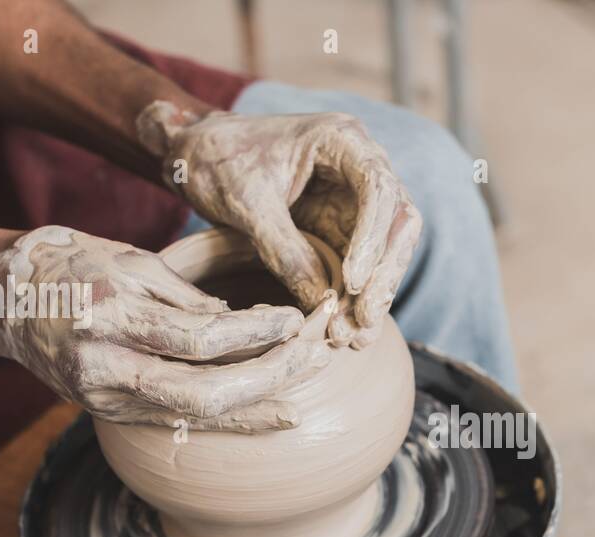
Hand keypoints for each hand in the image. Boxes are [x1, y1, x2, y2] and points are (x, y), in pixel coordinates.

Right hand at [0, 226, 329, 429]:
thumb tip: (244, 324)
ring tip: (307, 386)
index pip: (202, 336)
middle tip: (316, 353)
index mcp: (111, 315)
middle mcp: (105, 365)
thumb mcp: (129, 260)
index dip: (258, 332)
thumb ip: (186, 295)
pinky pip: (181, 421)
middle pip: (206, 390)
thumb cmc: (71, 265)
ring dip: (260, 403)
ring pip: (197, 415)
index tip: (298, 318)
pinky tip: (275, 414)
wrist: (1, 299)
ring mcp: (105, 397)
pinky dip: (231, 418)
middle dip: (270, 376)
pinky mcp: (109, 412)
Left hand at [138, 103, 422, 343]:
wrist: (197, 154)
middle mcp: (360, 170)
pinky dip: (355, 303)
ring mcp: (355, 203)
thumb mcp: (246, 202)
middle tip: (363, 321)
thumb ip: (284, 249)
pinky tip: (347, 334)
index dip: (373, 239)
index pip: (380, 189)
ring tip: (353, 339)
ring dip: (373, 298)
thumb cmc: (219, 158)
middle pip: (397, 226)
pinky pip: (361, 270)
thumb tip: (323, 303)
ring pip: (386, 254)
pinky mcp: (341, 232)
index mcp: (342, 141)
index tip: (352, 283)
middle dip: (383, 278)